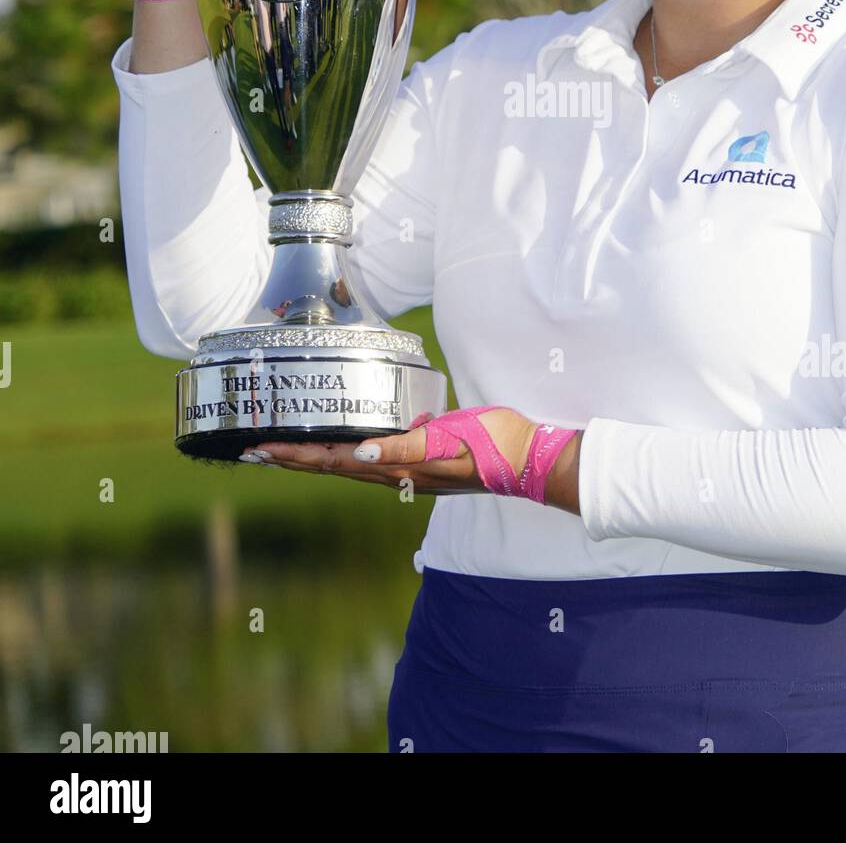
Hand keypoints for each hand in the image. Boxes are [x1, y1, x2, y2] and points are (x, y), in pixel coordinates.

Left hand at [241, 407, 539, 496]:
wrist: (526, 460)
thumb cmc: (490, 446)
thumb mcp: (447, 440)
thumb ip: (406, 449)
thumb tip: (361, 454)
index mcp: (395, 466)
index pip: (332, 460)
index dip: (294, 455)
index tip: (259, 450)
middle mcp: (394, 474)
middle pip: (330, 466)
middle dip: (290, 459)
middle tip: (250, 451)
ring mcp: (406, 472)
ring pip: (346, 465)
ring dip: (311, 458)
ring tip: (282, 450)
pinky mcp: (420, 463)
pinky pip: (370, 459)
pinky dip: (344, 453)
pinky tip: (342, 446)